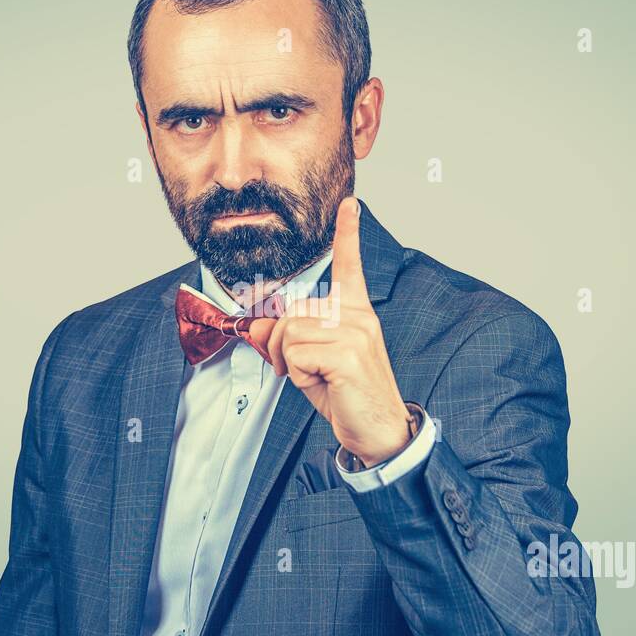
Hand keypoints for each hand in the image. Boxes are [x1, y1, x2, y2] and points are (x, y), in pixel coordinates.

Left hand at [264, 196, 411, 464]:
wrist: (379, 432)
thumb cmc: (346, 396)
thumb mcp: (310, 364)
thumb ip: (287, 341)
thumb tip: (257, 327)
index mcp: (356, 313)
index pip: (350, 266)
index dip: (348, 234)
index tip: (350, 203)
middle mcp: (358, 316)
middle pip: (292, 311)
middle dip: (280, 344)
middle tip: (300, 370)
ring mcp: (355, 332)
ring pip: (290, 332)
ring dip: (289, 362)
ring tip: (316, 378)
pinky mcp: (348, 352)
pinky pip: (296, 352)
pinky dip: (298, 374)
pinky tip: (324, 384)